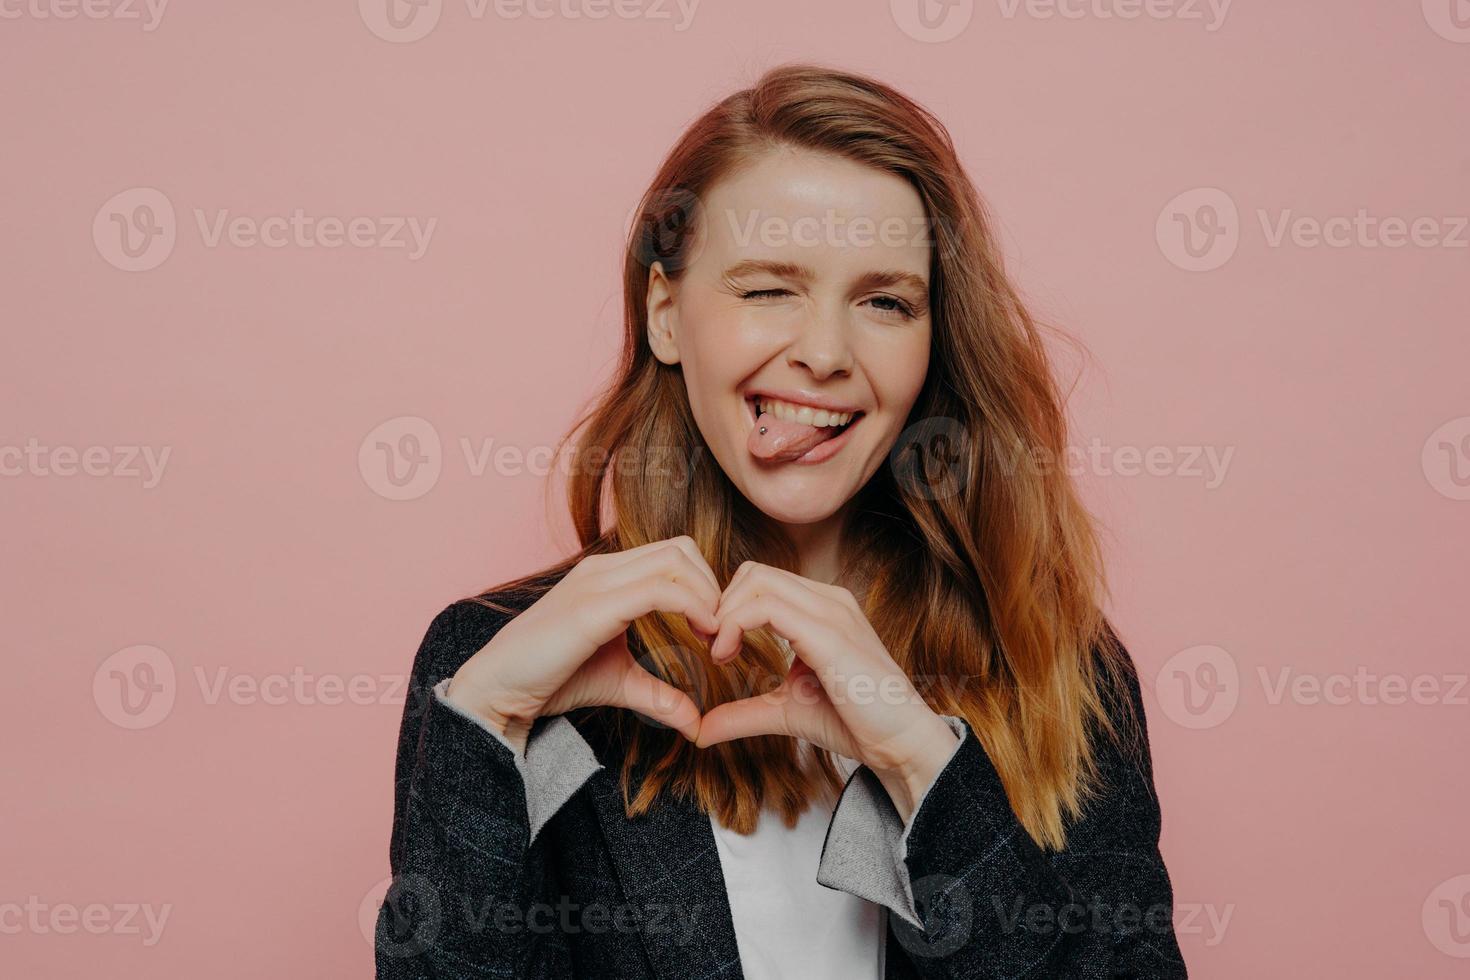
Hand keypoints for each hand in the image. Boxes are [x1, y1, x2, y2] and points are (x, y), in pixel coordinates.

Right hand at [444, 536, 720, 753]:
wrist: (499, 689)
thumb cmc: (552, 679)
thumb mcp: (619, 683)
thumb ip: (659, 695)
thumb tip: (696, 723)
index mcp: (607, 575)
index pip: (674, 554)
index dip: (705, 585)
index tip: (715, 630)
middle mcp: (603, 568)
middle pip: (681, 549)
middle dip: (712, 585)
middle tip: (720, 631)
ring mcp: (596, 582)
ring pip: (675, 561)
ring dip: (707, 596)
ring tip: (712, 636)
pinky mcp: (593, 607)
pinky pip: (659, 590)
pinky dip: (692, 608)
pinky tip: (701, 637)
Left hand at [693, 562, 960, 821]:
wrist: (900, 743)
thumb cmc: (853, 723)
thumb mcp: (785, 712)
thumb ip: (743, 713)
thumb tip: (700, 730)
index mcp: (821, 608)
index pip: (760, 580)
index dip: (727, 607)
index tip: (714, 646)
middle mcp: (828, 599)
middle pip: (754, 572)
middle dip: (720, 605)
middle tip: (713, 647)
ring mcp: (831, 611)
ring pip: (757, 581)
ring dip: (725, 614)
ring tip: (720, 653)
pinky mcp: (829, 633)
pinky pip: (767, 607)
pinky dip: (735, 624)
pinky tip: (728, 654)